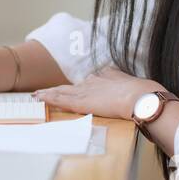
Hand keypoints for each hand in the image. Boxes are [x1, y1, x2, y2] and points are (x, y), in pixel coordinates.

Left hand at [32, 68, 161, 119]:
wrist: (140, 97)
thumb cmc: (141, 94)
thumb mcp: (132, 84)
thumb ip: (126, 85)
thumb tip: (126, 87)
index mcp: (104, 77)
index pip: (86, 83)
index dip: (77, 87)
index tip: (70, 89)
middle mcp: (91, 82)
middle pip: (70, 86)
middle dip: (58, 89)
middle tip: (44, 91)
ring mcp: (86, 91)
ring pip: (62, 92)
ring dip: (48, 93)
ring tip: (37, 95)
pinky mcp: (82, 102)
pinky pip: (61, 99)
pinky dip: (49, 98)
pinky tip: (40, 98)